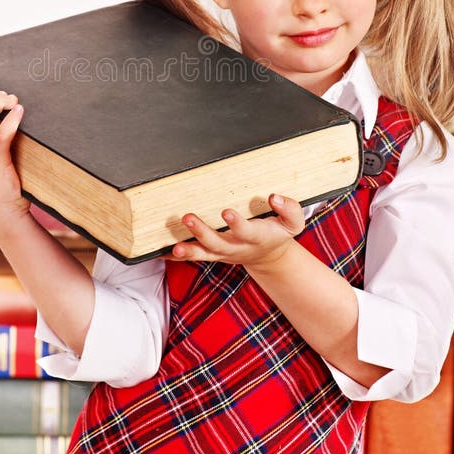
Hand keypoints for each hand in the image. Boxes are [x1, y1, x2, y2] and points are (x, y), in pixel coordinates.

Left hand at [169, 193, 304, 272]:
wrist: (267, 256)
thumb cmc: (277, 232)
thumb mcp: (292, 223)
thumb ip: (289, 209)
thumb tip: (274, 197)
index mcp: (256, 238)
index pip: (246, 232)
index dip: (237, 224)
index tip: (226, 212)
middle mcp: (236, 248)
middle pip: (217, 243)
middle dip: (202, 232)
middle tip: (188, 217)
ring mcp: (221, 253)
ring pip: (202, 254)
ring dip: (187, 250)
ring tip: (174, 245)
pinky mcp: (211, 254)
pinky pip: (192, 256)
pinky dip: (175, 256)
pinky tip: (161, 251)